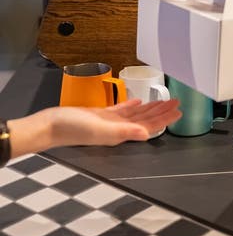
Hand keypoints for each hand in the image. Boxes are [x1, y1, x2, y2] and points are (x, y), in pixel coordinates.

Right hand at [48, 99, 182, 146]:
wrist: (50, 125)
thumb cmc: (72, 128)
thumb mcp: (101, 129)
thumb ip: (124, 131)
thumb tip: (147, 134)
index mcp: (121, 133)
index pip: (149, 126)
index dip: (165, 119)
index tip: (179, 111)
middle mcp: (118, 128)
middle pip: (146, 119)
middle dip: (162, 112)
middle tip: (177, 102)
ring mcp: (109, 122)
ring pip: (135, 114)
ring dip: (150, 108)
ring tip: (163, 101)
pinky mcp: (99, 116)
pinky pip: (120, 110)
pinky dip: (131, 106)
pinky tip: (137, 101)